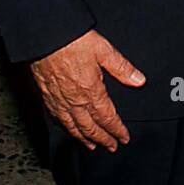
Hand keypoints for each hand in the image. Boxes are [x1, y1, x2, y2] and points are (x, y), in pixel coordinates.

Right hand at [31, 30, 145, 151]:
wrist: (44, 37)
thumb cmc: (72, 41)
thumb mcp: (103, 50)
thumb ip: (122, 67)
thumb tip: (139, 80)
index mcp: (91, 91)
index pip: (107, 117)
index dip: (117, 130)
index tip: (124, 138)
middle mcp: (74, 100)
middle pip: (90, 127)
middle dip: (103, 139)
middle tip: (111, 147)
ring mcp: (59, 100)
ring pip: (72, 126)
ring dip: (84, 138)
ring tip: (91, 146)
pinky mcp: (46, 95)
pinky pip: (56, 118)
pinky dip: (65, 127)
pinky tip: (67, 128)